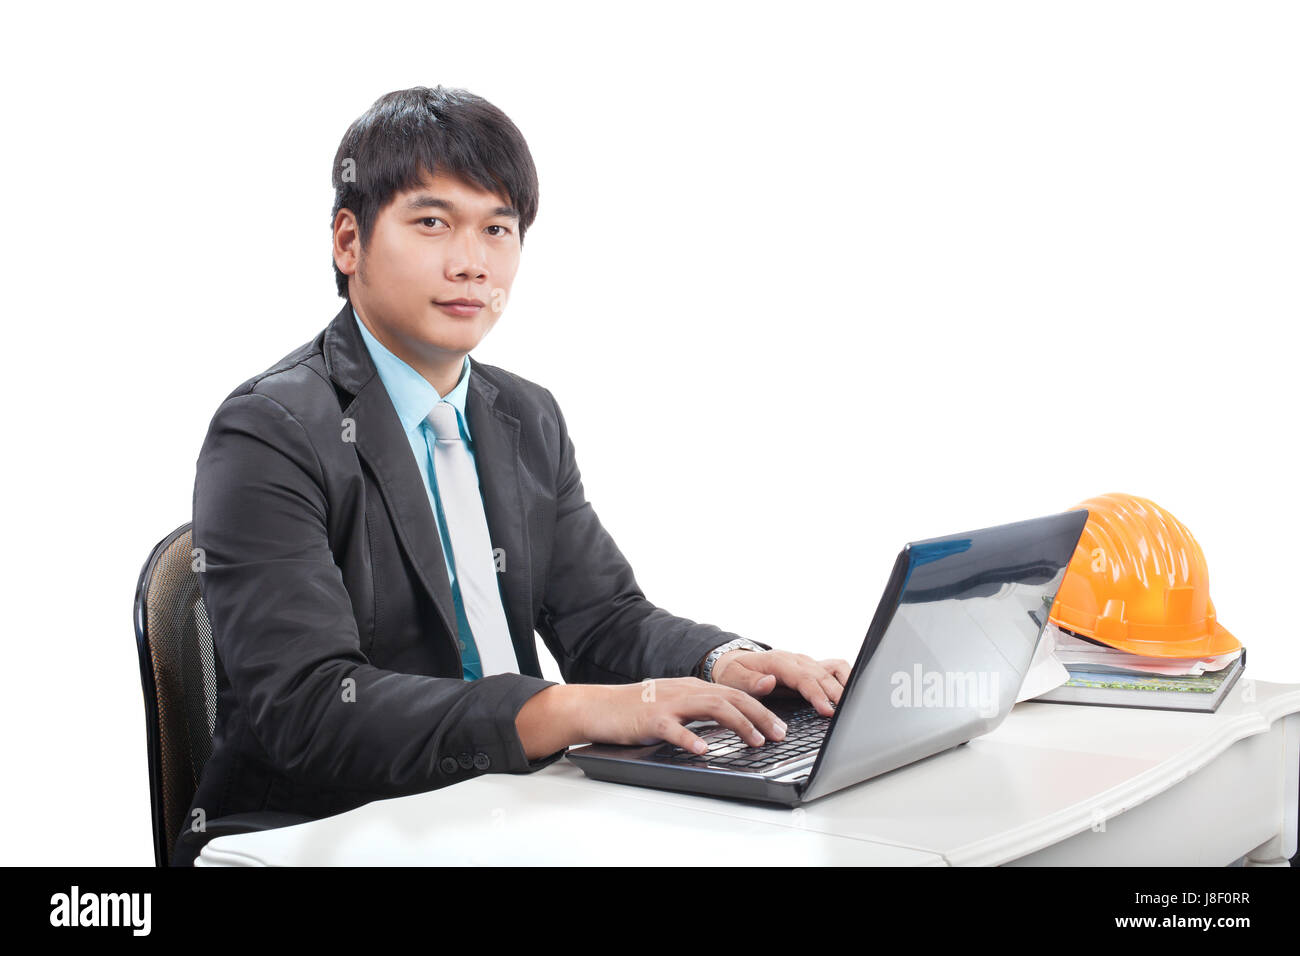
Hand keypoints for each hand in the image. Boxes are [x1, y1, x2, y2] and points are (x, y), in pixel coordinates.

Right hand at [574, 678, 789, 754]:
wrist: (599, 707)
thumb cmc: (635, 709)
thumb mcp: (674, 703)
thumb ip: (700, 708)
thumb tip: (730, 719)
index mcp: (692, 687)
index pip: (734, 694)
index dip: (760, 708)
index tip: (780, 725)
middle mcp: (685, 691)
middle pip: (730, 698)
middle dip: (759, 715)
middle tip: (779, 734)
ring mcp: (668, 704)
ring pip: (711, 707)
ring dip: (738, 724)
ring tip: (755, 741)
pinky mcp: (651, 720)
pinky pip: (674, 729)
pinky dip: (690, 738)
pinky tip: (704, 749)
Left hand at [711, 649, 851, 716]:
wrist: (736, 663)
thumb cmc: (736, 673)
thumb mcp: (734, 678)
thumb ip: (751, 682)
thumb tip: (769, 682)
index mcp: (778, 661)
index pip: (803, 677)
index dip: (817, 694)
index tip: (826, 710)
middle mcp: (796, 659)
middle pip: (822, 675)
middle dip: (836, 694)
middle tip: (845, 714)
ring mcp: (806, 662)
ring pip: (833, 669)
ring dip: (844, 684)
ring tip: (852, 705)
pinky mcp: (811, 668)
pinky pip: (835, 668)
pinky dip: (846, 678)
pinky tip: (850, 694)